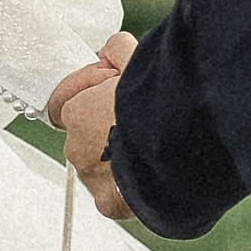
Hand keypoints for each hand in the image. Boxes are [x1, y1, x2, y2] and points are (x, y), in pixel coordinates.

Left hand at [46, 34, 136, 221]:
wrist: (175, 143)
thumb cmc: (154, 100)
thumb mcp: (136, 59)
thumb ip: (118, 49)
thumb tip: (111, 48)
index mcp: (76, 112)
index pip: (83, 106)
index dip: (108, 100)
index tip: (132, 99)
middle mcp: (75, 146)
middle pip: (92, 137)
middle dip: (113, 131)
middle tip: (146, 125)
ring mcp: (91, 177)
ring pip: (102, 167)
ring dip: (121, 160)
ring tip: (153, 151)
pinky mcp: (109, 202)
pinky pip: (113, 198)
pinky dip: (128, 191)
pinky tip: (149, 178)